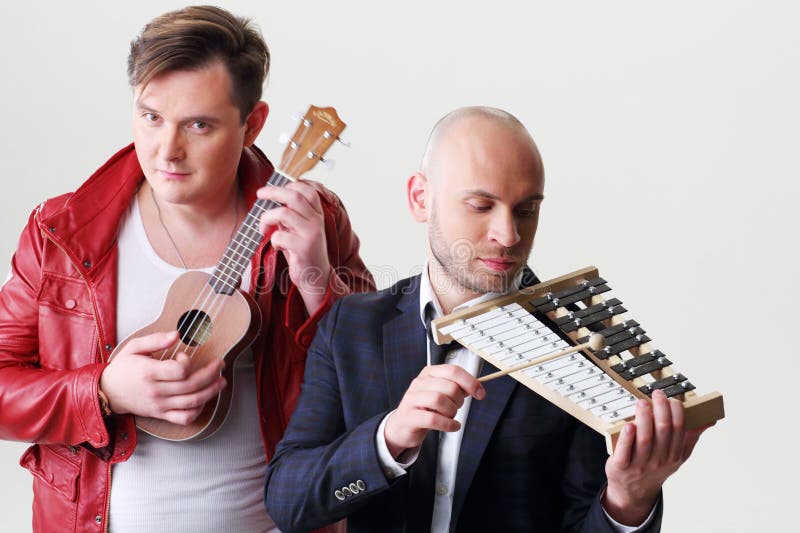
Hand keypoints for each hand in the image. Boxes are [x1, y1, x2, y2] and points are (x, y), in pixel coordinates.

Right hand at [99, 331, 225, 424]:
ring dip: (211, 392)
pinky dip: (197, 411)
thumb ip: (156, 339)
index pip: (179, 371)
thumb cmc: (122, 368)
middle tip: (220, 364)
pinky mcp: (161, 414)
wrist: (107, 392)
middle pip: (191, 385)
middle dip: (211, 374)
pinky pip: (183, 418)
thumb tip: (177, 334)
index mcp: (149, 372)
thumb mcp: (134, 347)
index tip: (185, 355)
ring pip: (191, 402)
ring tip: (221, 382)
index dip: (188, 361)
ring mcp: (160, 405)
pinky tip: (204, 400)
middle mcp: (156, 391)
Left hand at [257, 180, 331, 312]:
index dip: (291, 185)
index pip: (308, 191)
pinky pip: (279, 236)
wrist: (315, 277)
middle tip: (259, 194)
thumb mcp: (299, 229)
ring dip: (267, 218)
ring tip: (263, 228)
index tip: (275, 189)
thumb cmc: (303, 251)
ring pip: (283, 213)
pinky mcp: (303, 248)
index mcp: (317, 215)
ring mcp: (311, 234)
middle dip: (273, 191)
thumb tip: (271, 199)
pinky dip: (273, 240)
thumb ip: (290, 215)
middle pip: (294, 196)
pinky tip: (277, 247)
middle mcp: (316, 222)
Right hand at [383, 364, 484, 458]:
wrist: (403, 425)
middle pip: (449, 387)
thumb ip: (455, 387)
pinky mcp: (409, 416)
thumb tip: (476, 387)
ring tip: (451, 416)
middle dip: (460, 400)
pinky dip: (448, 424)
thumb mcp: (439, 393)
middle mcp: (419, 383)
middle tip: (457, 407)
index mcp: (429, 373)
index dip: (470, 382)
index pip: (453, 370)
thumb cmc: (424, 408)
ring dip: (452, 411)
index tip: (480, 393)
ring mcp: (412, 399)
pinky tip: (453, 426)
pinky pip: (433, 419)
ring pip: (440, 400)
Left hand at [602, 389, 712, 524]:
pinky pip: (625, 451)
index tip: (672, 399)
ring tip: (643, 403)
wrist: (633, 491)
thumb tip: (710, 419)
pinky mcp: (621, 466)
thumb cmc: (655, 467)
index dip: (677, 411)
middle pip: (663, 430)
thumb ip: (691, 436)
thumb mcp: (677, 455)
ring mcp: (640, 464)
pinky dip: (627, 438)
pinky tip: (628, 425)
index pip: (679, 429)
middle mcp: (659, 459)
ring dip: (644, 418)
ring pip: (645, 438)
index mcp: (674, 455)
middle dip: (661, 409)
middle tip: (657, 394)